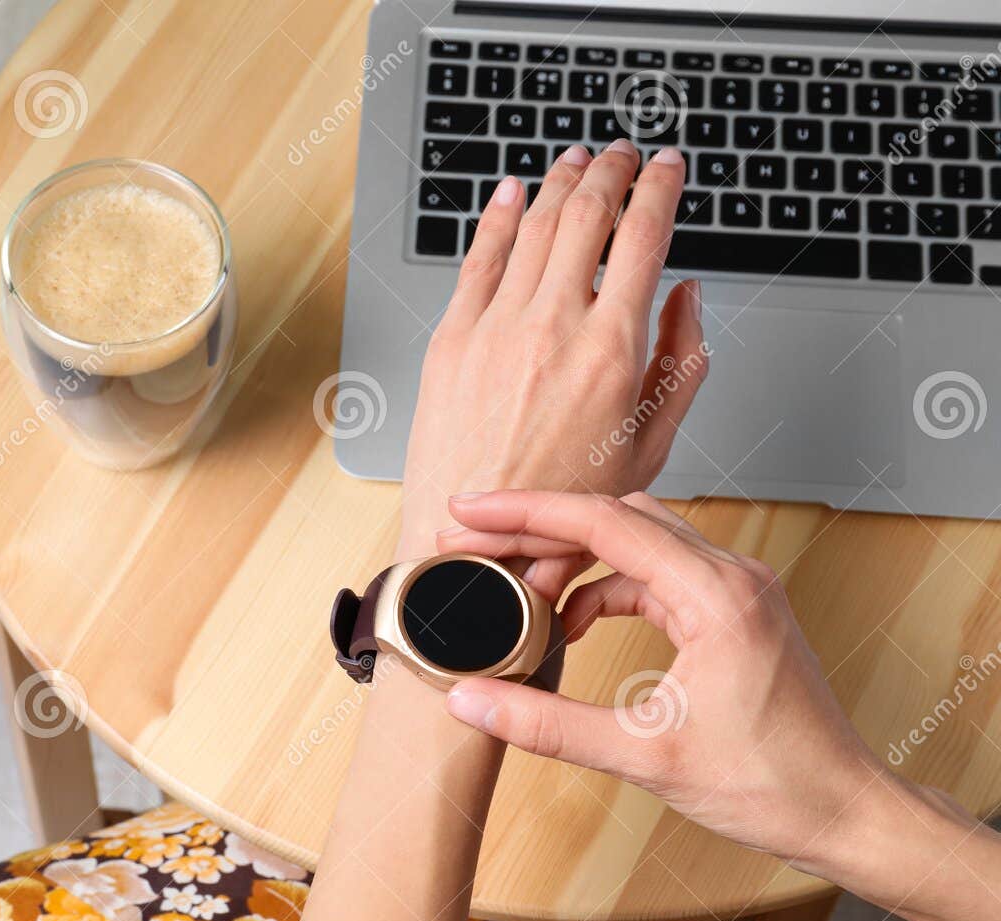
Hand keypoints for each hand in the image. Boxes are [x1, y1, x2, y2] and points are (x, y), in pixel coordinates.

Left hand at [398, 141, 707, 559]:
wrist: (477, 548)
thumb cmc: (564, 509)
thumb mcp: (651, 446)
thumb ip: (682, 362)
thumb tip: (687, 294)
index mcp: (614, 350)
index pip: (645, 236)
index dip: (661, 187)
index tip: (669, 165)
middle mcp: (554, 327)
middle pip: (588, 215)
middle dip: (612, 170)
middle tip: (624, 153)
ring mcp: (497, 329)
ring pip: (534, 226)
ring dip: (561, 182)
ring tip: (577, 161)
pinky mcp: (452, 340)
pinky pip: (478, 260)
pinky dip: (498, 216)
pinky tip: (512, 193)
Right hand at [435, 489, 923, 876]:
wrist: (843, 812)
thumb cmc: (771, 783)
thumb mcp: (643, 755)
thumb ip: (547, 724)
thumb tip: (471, 701)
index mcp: (718, 594)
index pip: (604, 523)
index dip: (526, 513)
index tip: (470, 514)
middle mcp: (732, 576)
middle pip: (615, 518)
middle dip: (538, 529)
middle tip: (473, 547)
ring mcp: (736, 591)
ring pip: (635, 541)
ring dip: (572, 557)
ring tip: (517, 589)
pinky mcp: (733, 613)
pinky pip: (655, 575)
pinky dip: (604, 587)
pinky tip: (572, 622)